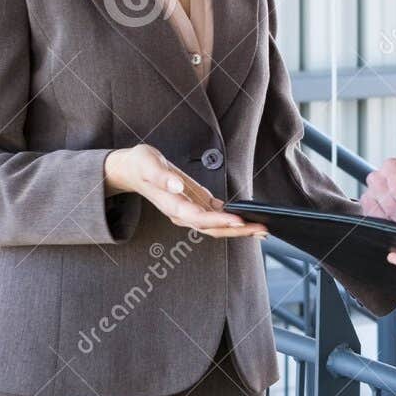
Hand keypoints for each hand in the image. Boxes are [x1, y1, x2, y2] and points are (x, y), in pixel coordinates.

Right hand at [103, 144, 266, 238]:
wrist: (134, 170)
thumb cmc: (141, 165)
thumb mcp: (148, 164)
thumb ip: (162, 176)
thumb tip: (177, 186)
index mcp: (171, 205)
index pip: (198, 217)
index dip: (219, 220)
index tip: (238, 220)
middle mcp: (182, 214)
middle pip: (212, 227)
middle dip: (237, 230)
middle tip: (261, 229)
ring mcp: (190, 212)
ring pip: (217, 226)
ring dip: (239, 229)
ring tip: (261, 229)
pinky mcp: (196, 206)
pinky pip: (217, 218)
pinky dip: (234, 221)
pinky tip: (250, 220)